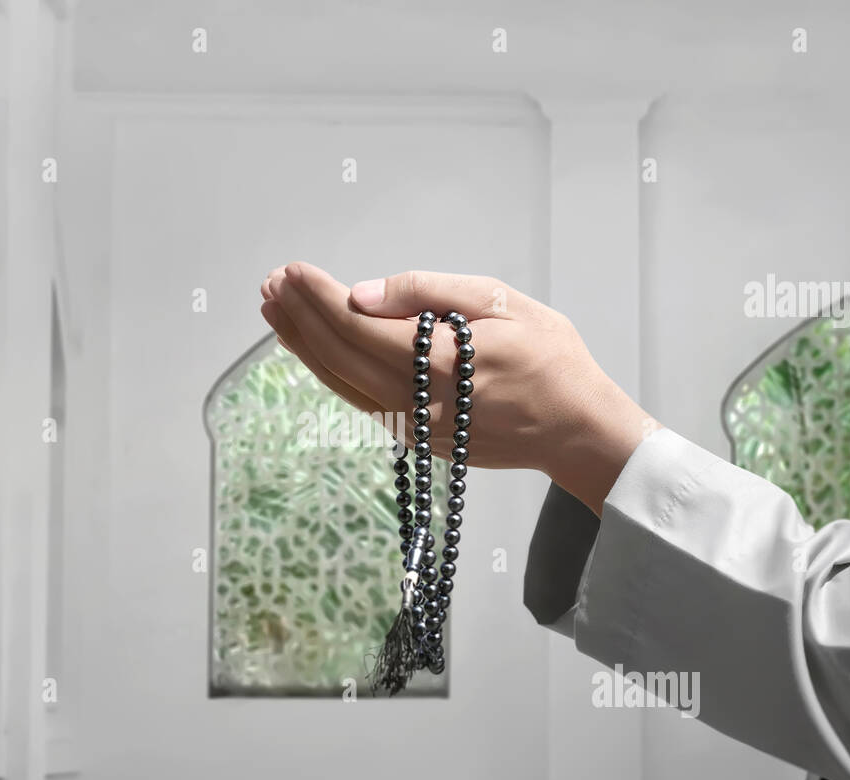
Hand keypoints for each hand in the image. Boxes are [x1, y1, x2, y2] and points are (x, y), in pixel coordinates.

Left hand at [259, 263, 655, 516]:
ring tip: (276, 312)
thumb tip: (362, 294)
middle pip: (338, 357)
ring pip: (341, 384)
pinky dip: (330, 371)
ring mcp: (413, 427)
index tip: (292, 270)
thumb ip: (428, 294)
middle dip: (300, 318)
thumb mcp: (499, 303)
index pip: (356, 327)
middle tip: (272, 285)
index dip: (318, 298)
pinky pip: (360, 400)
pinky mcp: (417, 438)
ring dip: (304, 347)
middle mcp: (415, 402)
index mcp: (437, 363)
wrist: (577, 430)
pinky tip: (314, 350)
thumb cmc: (550, 358)